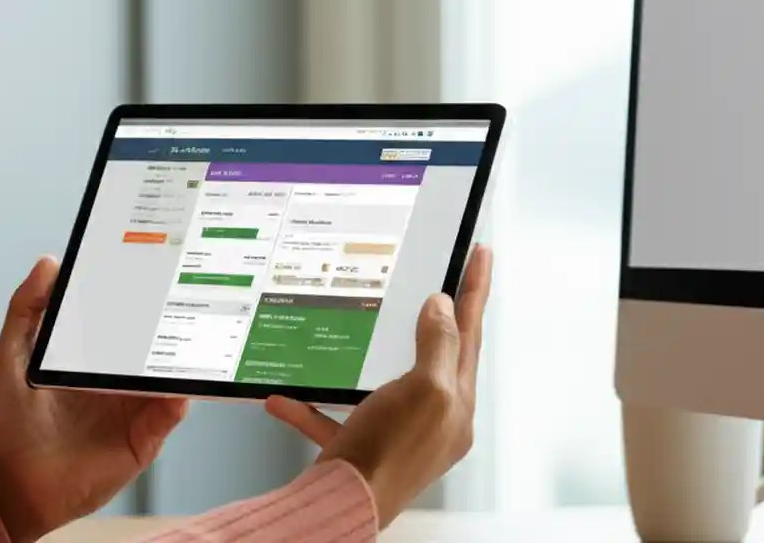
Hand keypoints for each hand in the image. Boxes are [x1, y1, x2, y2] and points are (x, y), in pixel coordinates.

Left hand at [0, 258, 187, 541]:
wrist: (15, 486)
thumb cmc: (8, 422)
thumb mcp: (10, 356)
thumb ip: (26, 309)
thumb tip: (49, 262)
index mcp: (89, 354)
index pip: (119, 318)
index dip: (133, 293)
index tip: (148, 263)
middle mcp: (115, 377)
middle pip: (151, 343)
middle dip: (168, 320)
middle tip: (181, 294)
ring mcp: (132, 407)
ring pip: (167, 376)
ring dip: (181, 358)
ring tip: (190, 335)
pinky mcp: (143, 438)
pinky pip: (169, 415)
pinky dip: (178, 399)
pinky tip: (178, 387)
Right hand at [266, 245, 492, 527]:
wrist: (341, 511)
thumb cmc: (388, 457)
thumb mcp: (426, 391)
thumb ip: (438, 346)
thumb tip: (442, 306)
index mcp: (455, 403)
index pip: (469, 332)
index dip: (474, 289)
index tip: (480, 252)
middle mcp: (430, 418)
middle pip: (434, 354)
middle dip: (434, 315)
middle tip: (436, 274)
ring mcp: (394, 433)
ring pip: (382, 380)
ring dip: (365, 353)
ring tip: (359, 319)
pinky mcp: (358, 448)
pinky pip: (332, 416)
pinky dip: (309, 404)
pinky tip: (284, 395)